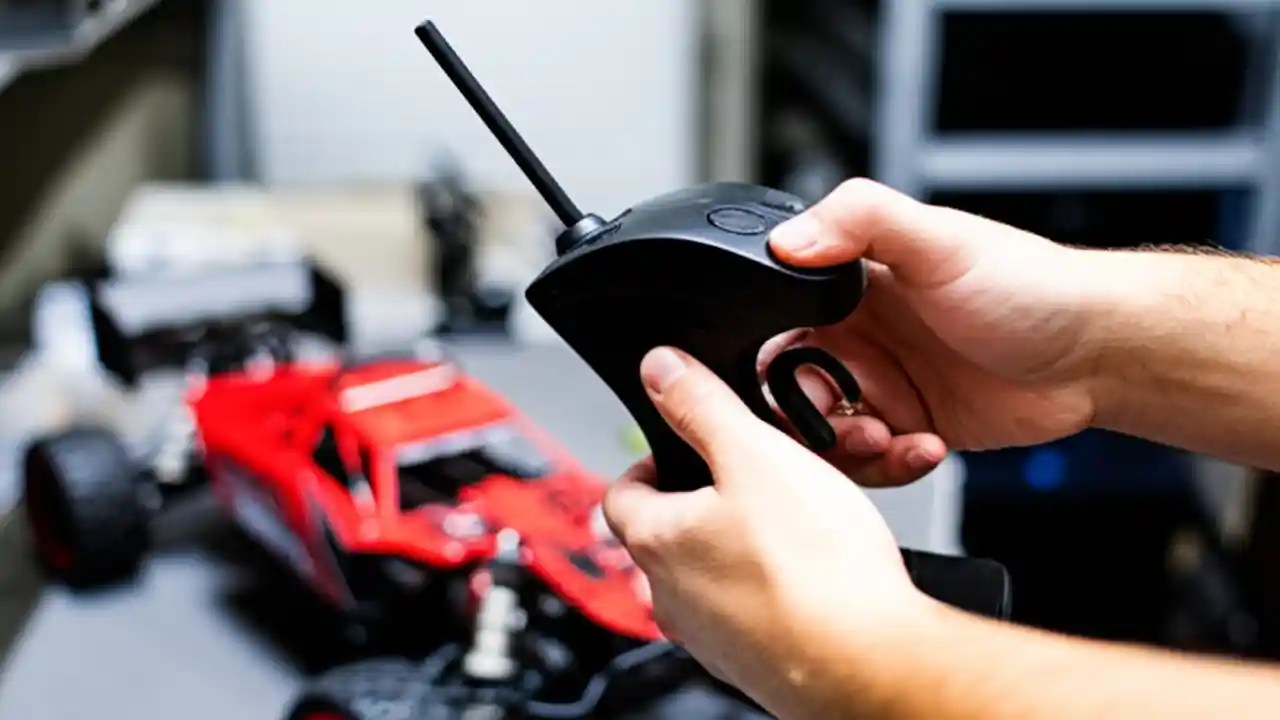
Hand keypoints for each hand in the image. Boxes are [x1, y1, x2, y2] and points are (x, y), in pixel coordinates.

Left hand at [604, 346, 930, 717]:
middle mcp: (671, 597)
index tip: (686, 444)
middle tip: (752, 474)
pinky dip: (778, 580)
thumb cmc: (813, 569)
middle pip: (672, 529)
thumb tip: (660, 370)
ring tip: (797, 516)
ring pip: (716, 568)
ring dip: (748, 536)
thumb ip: (701, 406)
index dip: (653, 458)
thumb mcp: (755, 455)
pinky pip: (755, 605)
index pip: (622, 490)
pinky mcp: (755, 660)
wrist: (869, 664)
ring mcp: (713, 636)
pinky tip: (819, 567)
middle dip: (711, 494)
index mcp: (656, 541)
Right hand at [765, 179, 1101, 485]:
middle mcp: (860, 335)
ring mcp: (884, 384)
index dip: (772, 364)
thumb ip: (858, 221)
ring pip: (826, 436)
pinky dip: (890, 466)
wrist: (1098, 353)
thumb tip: (787, 240)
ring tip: (890, 440)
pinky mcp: (911, 427)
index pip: (772, 326)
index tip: (798, 384)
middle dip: (809, 422)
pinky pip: (873, 463)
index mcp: (849, 286)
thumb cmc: (1030, 285)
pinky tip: (926, 446)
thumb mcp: (939, 240)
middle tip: (851, 425)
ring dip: (849, 451)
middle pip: (789, 393)